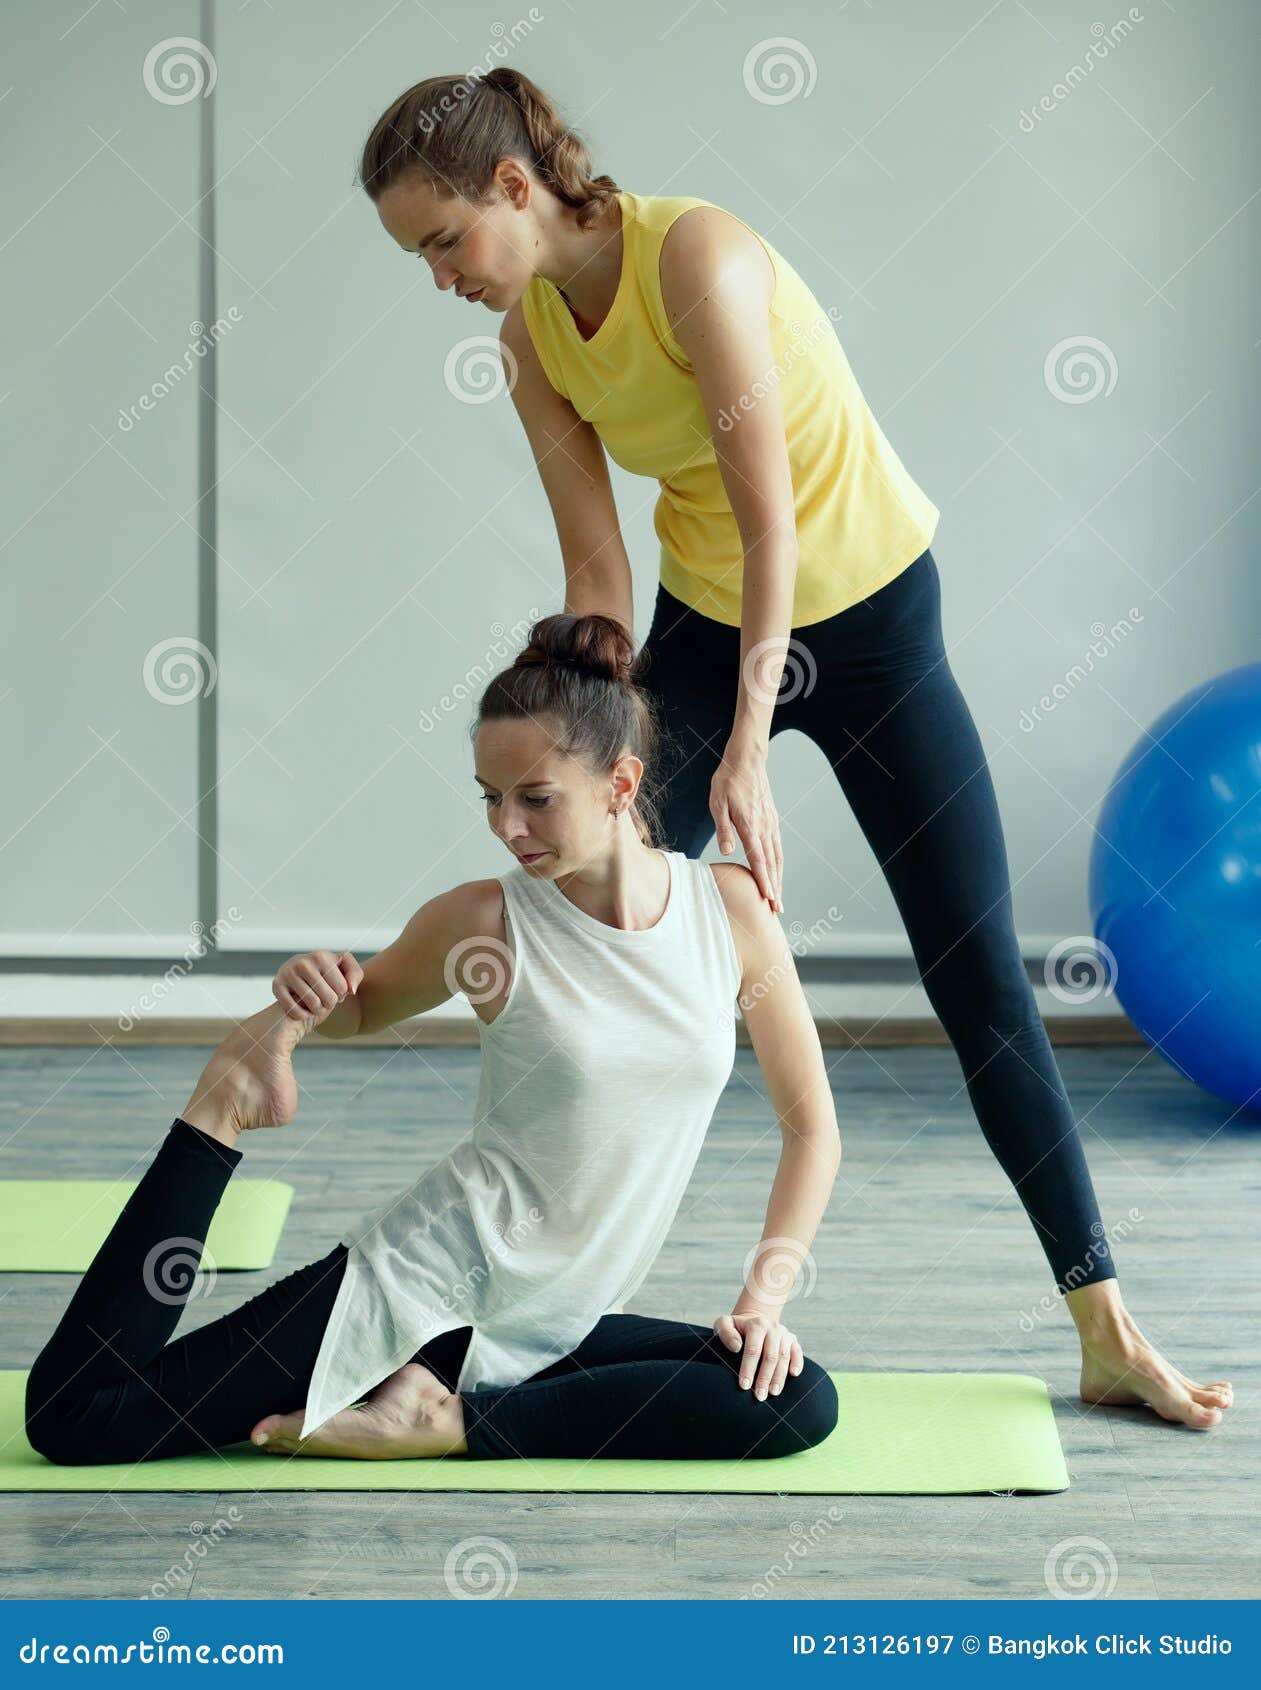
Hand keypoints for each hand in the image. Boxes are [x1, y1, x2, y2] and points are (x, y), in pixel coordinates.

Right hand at [273, 950, 362, 1021]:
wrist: (296, 972)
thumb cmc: (324, 972)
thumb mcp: (343, 968)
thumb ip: (355, 974)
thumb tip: (351, 990)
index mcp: (321, 956)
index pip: (343, 988)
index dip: (342, 994)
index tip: (335, 989)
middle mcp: (303, 963)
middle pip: (329, 999)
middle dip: (330, 1003)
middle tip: (325, 999)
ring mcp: (288, 973)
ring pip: (313, 1005)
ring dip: (317, 1010)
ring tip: (316, 1003)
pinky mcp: (276, 986)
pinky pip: (295, 1011)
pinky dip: (302, 1015)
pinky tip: (303, 1009)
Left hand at [709, 740, 782, 910]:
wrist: (747, 761)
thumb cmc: (728, 782)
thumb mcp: (718, 803)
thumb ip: (724, 829)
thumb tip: (728, 852)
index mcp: (751, 826)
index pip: (759, 859)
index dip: (764, 881)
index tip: (769, 898)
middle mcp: (765, 828)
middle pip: (772, 864)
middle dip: (775, 888)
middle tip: (776, 909)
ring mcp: (771, 824)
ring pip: (777, 857)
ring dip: (778, 878)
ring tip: (778, 897)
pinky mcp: (771, 820)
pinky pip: (777, 847)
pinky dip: (778, 864)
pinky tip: (776, 872)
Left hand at [713, 1311, 802, 1399]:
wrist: (753, 1320)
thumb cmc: (736, 1328)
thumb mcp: (724, 1324)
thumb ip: (725, 1333)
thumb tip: (736, 1347)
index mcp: (756, 1324)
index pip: (753, 1350)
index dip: (748, 1369)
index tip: (744, 1386)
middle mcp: (773, 1328)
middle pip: (770, 1356)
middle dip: (764, 1378)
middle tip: (759, 1396)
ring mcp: (784, 1334)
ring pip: (784, 1357)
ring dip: (779, 1377)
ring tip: (773, 1393)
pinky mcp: (793, 1340)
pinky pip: (797, 1352)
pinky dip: (798, 1363)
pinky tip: (794, 1375)